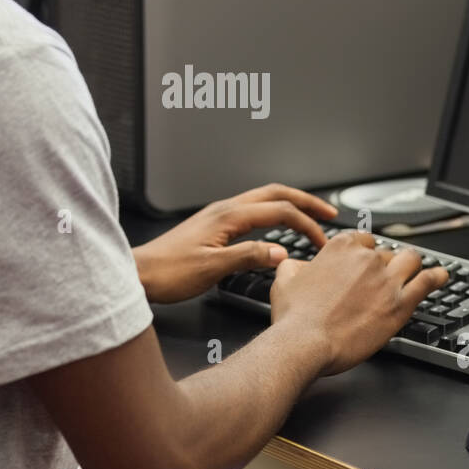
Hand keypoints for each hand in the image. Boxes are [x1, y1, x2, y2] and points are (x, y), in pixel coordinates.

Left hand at [132, 182, 338, 303]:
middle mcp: (224, 209)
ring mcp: (219, 216)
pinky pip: (252, 211)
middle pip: (274, 194)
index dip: (305, 224)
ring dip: (290, 206)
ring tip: (309, 217)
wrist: (140, 274)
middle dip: (305, 202)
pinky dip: (273, 214)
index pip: (279, 210)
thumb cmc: (168, 272)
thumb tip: (281, 253)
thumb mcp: (212, 268)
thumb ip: (249, 257)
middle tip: (328, 213)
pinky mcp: (214, 226)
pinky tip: (276, 227)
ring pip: (263, 200)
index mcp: (228, 216)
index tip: (321, 241)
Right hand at [269, 230, 448, 375]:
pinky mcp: (400, 303)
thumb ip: (296, 265)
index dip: (364, 254)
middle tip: (380, 280)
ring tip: (414, 272)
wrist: (305, 342)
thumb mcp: (284, 279)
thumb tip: (301, 265)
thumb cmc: (294, 317)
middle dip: (384, 264)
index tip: (362, 265)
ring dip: (410, 265)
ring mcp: (387, 279)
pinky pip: (427, 282)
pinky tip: (441, 276)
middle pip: (386, 252)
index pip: (363, 241)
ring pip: (410, 260)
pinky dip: (437, 276)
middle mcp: (367, 258)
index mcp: (341, 247)